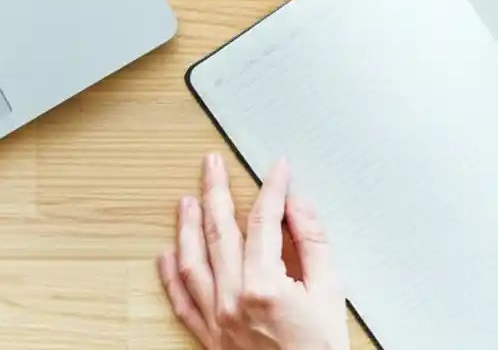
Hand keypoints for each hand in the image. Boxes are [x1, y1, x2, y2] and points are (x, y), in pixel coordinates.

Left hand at [156, 154, 349, 349]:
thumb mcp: (331, 294)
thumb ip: (314, 244)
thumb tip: (297, 206)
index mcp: (264, 285)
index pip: (263, 221)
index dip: (271, 189)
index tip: (276, 169)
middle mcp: (233, 298)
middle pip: (220, 231)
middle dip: (216, 191)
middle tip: (212, 164)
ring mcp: (217, 318)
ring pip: (193, 260)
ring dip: (187, 226)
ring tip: (187, 199)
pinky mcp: (209, 337)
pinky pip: (182, 302)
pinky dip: (170, 276)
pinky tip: (166, 254)